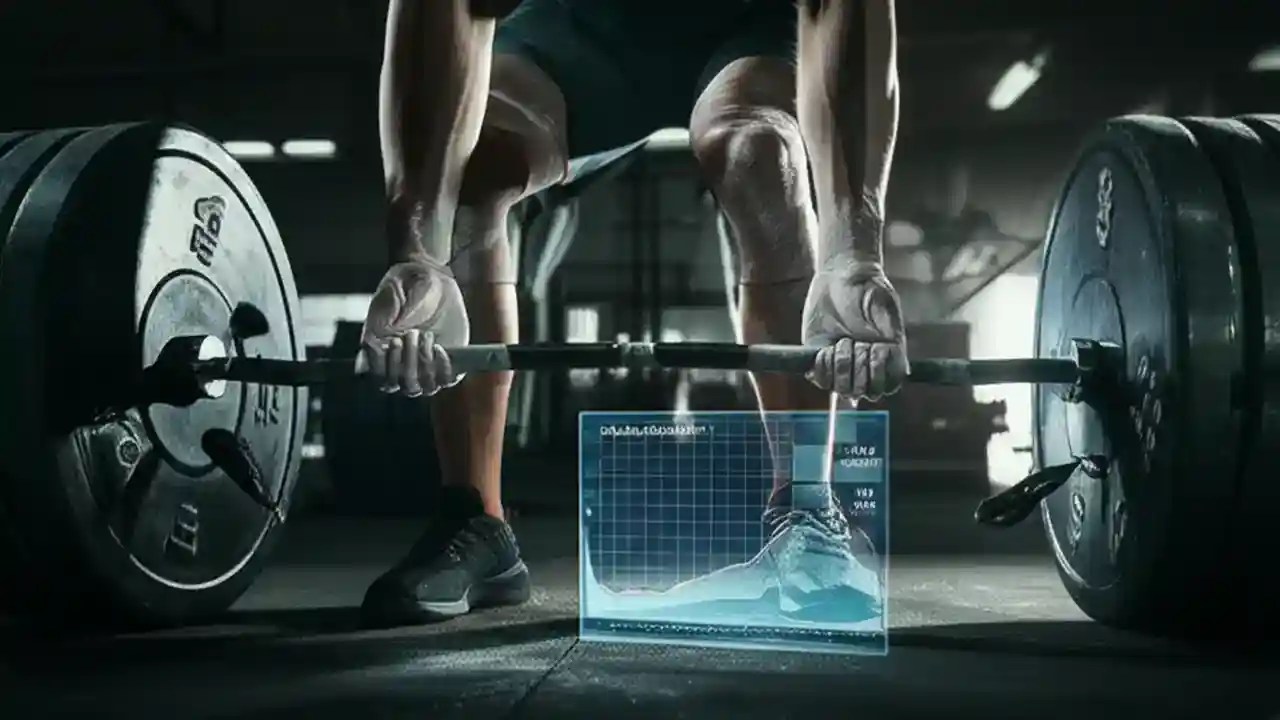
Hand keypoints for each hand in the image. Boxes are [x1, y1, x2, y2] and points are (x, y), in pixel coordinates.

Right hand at [358, 258, 469, 396]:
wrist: (432, 276)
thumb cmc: (406, 283)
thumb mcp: (390, 296)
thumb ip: (382, 320)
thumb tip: (373, 349)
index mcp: (380, 350)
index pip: (379, 377)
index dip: (386, 367)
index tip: (394, 341)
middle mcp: (401, 362)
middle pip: (401, 386)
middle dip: (408, 364)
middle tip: (413, 333)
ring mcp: (425, 363)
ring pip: (422, 388)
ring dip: (425, 366)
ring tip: (428, 337)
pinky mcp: (447, 360)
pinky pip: (446, 381)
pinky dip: (444, 371)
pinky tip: (443, 348)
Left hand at [801, 260, 908, 401]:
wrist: (841, 274)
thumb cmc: (868, 288)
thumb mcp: (884, 306)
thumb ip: (890, 331)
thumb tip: (898, 360)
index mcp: (887, 356)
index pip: (888, 385)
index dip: (880, 376)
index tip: (877, 350)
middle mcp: (865, 364)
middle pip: (863, 391)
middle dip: (859, 369)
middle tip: (856, 342)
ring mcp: (842, 363)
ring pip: (841, 388)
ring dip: (841, 367)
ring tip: (842, 342)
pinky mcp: (821, 357)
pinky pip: (820, 379)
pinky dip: (822, 368)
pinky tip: (825, 350)